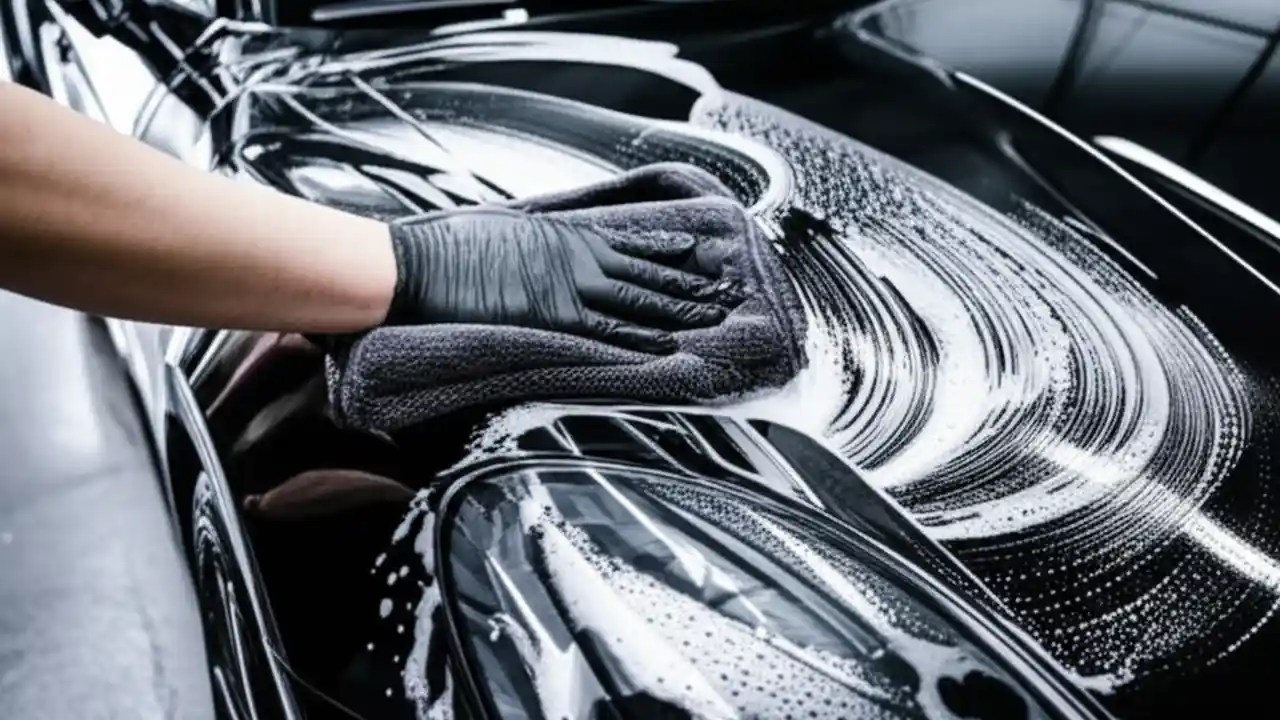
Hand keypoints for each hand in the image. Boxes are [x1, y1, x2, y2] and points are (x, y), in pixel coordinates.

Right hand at [387, 164, 747, 353]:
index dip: (671, 251)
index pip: (634, 243)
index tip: (700, 253)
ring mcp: (569, 290)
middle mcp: (578, 260)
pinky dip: (643, 338)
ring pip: (641, 301)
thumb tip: (553, 247)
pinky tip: (672, 344)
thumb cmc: (451, 248)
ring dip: (683, 310)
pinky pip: (609, 332)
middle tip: (730, 291)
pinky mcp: (554, 320)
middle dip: (693, 284)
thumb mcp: (506, 230)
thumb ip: (540, 242)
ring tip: (718, 316)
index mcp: (567, 236)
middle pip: (650, 273)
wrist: (420, 265)